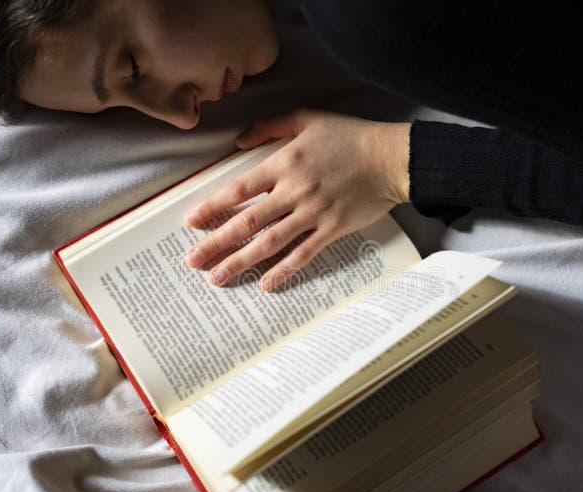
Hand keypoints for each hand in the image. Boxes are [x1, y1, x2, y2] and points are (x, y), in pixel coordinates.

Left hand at [184, 108, 410, 290]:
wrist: (391, 158)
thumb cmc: (350, 136)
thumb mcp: (307, 118)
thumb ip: (270, 126)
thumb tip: (240, 140)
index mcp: (284, 163)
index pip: (239, 189)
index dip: (212, 206)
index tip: (191, 222)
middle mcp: (294, 191)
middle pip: (248, 222)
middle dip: (217, 243)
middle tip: (193, 261)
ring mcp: (313, 213)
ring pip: (270, 242)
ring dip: (241, 261)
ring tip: (218, 277)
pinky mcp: (332, 229)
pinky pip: (304, 253)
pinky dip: (284, 270)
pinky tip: (265, 284)